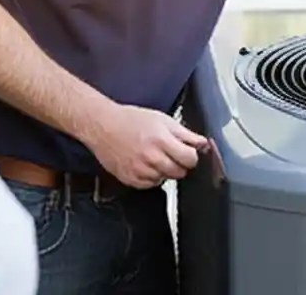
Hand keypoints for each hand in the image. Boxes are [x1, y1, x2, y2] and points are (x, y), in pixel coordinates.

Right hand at [84, 104, 208, 188]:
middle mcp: (151, 158)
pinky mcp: (130, 179)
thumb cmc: (130, 120)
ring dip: (164, 170)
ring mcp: (140, 170)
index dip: (191, 155)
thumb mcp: (162, 120)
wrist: (102, 126)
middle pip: (179, 172)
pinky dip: (152, 177)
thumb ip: (185, 134)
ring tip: (154, 156)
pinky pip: (150, 185)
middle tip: (170, 153)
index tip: (187, 151)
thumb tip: (203, 143)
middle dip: (179, 164)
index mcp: (161, 140)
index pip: (190, 159)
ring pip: (165, 179)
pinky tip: (145, 163)